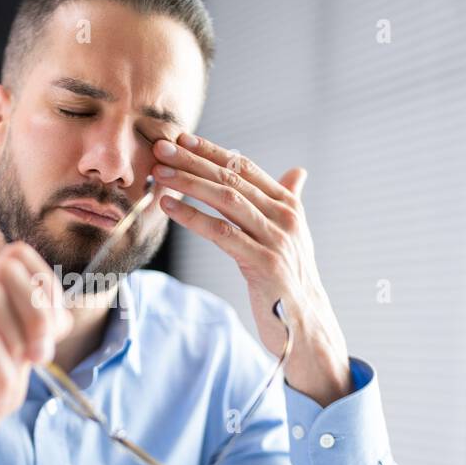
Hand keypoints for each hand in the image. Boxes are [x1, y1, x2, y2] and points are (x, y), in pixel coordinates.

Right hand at [0, 242, 72, 464]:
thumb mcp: (5, 378)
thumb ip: (27, 346)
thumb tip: (54, 323)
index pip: (19, 258)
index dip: (48, 293)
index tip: (48, 339)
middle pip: (9, 268)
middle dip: (39, 313)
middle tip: (38, 358)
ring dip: (19, 339)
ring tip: (16, 377)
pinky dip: (0, 373)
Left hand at [151, 132, 352, 406]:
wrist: (307, 326)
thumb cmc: (291, 281)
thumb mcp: (292, 237)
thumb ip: (290, 202)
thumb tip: (298, 172)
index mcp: (288, 206)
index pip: (245, 167)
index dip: (212, 151)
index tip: (181, 139)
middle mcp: (285, 218)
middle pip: (232, 179)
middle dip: (193, 161)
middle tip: (161, 149)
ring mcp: (276, 240)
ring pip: (226, 200)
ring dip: (189, 184)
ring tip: (159, 174)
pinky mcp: (265, 264)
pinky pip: (222, 233)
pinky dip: (192, 217)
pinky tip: (169, 208)